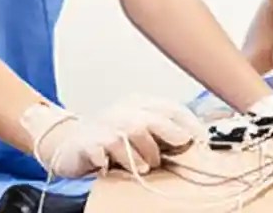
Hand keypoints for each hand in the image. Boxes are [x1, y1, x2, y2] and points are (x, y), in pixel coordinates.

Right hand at [22, 96, 204, 177]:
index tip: (203, 140)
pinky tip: (114, 167)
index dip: (190, 124)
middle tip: (180, 149)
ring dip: (145, 153)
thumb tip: (195, 141)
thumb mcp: (139, 128)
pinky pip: (106, 149)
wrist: (68, 143)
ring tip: (147, 166)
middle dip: (173, 134)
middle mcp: (124, 111)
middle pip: (155, 118)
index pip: (171, 109)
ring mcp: (106, 125)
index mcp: (139, 104)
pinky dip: (114, 159)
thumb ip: (162, 130)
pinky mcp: (89, 142)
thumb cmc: (110, 137)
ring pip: (134, 133)